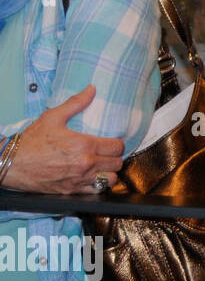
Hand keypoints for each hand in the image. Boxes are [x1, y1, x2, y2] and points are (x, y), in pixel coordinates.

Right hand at [4, 86, 124, 193]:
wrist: (11, 163)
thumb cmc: (31, 141)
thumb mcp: (52, 117)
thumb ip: (76, 103)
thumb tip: (92, 89)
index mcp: (84, 145)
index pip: (118, 146)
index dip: (117, 144)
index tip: (112, 143)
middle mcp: (85, 163)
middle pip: (117, 163)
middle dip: (115, 157)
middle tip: (107, 154)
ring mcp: (79, 179)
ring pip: (111, 179)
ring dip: (110, 172)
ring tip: (103, 166)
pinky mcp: (72, 191)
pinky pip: (97, 191)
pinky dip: (99, 185)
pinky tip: (93, 178)